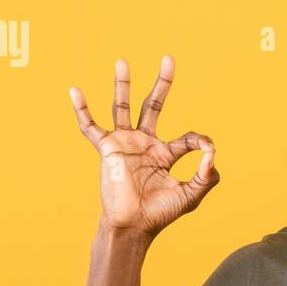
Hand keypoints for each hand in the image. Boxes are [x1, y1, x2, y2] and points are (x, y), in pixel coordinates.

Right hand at [68, 55, 219, 239]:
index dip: (200, 141)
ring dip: (123, 84)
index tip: (208, 148)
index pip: (187, 137)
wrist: (133, 226)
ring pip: (123, 107)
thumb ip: (207, 176)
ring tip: (123, 61)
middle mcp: (145, 144)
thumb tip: (212, 152)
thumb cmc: (160, 214)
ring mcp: (125, 144)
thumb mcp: (192, 195)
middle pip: (153, 106)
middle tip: (169, 58)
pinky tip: (75, 90)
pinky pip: (90, 126)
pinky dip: (82, 109)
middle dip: (162, 83)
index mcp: (166, 154)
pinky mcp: (107, 149)